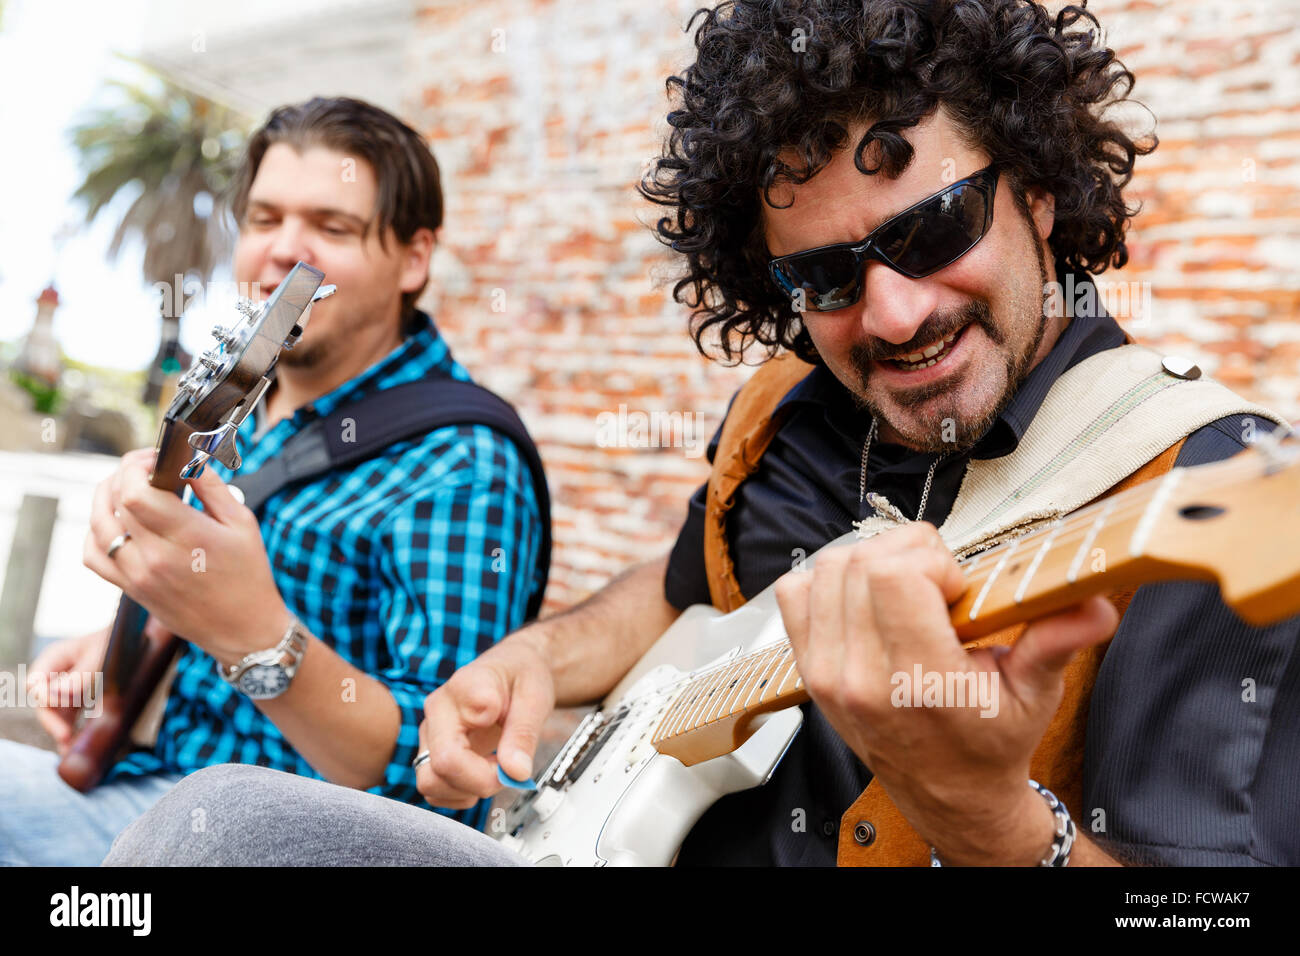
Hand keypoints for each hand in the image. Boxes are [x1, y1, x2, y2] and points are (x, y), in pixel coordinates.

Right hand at [27, 626, 106, 751]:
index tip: (61, 705)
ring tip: (69, 749)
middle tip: (64, 736)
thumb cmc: (116, 641)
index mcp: (55, 658)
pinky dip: (74, 730)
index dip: (45, 696)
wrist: (137, 639)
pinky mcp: (79, 698)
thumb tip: (59, 693)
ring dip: (61, 731)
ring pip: (56, 714)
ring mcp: (66, 687)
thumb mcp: (101, 653)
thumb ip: (81, 673)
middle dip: (52, 721)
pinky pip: (72, 717)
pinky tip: (76, 745)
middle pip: (44, 702)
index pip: (36, 682)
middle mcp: (56, 674)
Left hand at [82, 448, 292, 666]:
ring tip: (126, 489)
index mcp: (188, 537)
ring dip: (105, 498)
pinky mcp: (130, 589)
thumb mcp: (243, 523)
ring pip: (97, 525)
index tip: (154, 460)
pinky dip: (95, 532)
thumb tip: (187, 459)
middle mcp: (155, 557)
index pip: (134, 492)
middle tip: (145, 469)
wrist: (243, 629)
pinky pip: (92, 556)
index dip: (136, 466)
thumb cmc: (249, 575)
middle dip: (124, 474)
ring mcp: (138, 575)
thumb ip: (212, 486)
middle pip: (113, 502)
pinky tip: (115, 522)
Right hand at [415, 634, 554, 808]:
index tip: (515, 752)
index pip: (459, 741)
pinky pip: (433, 788)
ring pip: (430, 782)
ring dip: (467, 790)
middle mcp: (437, 711)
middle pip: (441, 767)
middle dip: (481, 781)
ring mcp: (430, 733)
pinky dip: (459, 794)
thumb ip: (523, 734)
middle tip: (510, 769)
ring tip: (495, 771)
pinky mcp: (430, 750)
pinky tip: (482, 776)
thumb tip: (515, 773)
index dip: (492, 762)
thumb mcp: (535, 698)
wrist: (512, 669)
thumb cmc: (521, 675)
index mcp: (463, 690)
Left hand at [773, 522, 1117, 864]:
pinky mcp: (808, 668)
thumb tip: (1096, 605)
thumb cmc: (990, 744)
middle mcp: (860, 676)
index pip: (894, 578)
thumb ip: (1057, 642)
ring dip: (870, 563)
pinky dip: (829, 582)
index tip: (955, 585)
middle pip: (861, 564)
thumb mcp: (1035, 694)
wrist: (950, 794)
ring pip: (828, 570)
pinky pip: (796, 593)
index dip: (930, 561)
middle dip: (907, 555)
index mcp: (918, 680)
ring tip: (907, 591)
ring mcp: (826, 673)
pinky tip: (867, 600)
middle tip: (938, 585)